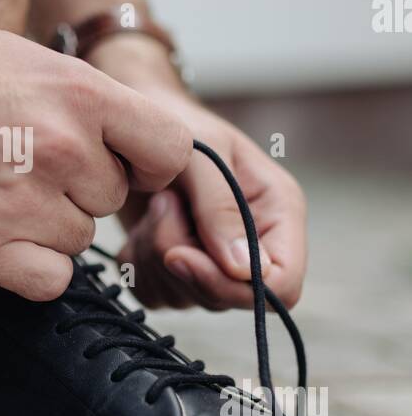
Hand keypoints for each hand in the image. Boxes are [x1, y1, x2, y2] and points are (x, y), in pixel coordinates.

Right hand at [0, 1, 191, 301]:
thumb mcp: (23, 59)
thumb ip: (83, 102)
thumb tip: (124, 140)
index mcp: (78, 94)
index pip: (169, 151)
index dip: (147, 164)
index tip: (123, 164)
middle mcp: (62, 150)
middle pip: (111, 200)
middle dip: (77, 189)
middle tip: (20, 166)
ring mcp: (22, 205)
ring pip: (78, 241)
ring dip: (45, 227)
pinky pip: (48, 281)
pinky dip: (27, 267)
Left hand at [90, 38, 307, 310]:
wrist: (133, 119)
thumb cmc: (175, 122)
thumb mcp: (202, 155)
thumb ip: (220, 209)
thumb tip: (242, 270)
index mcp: (279, 213)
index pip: (283, 284)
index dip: (235, 285)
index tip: (183, 255)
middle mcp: (254, 243)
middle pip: (228, 295)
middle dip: (182, 258)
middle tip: (162, 203)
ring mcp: (215, 260)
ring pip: (188, 296)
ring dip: (156, 255)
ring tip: (156, 202)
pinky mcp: (178, 268)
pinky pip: (157, 294)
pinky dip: (140, 264)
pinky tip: (141, 224)